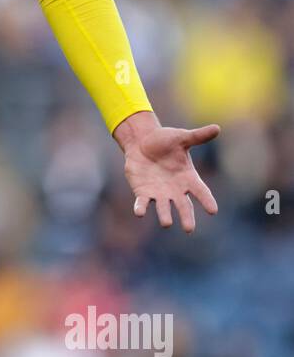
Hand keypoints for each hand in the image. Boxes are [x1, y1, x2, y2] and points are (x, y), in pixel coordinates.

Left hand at [114, 112, 218, 232]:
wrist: (142, 142)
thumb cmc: (165, 140)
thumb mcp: (182, 137)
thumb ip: (198, 136)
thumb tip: (217, 128)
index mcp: (188, 178)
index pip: (201, 191)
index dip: (207, 201)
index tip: (213, 210)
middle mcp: (175, 189)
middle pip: (183, 206)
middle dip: (186, 217)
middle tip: (189, 229)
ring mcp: (159, 193)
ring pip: (163, 208)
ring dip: (164, 215)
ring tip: (167, 223)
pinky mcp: (143, 192)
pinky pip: (142, 203)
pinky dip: (141, 208)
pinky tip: (139, 213)